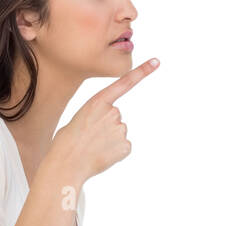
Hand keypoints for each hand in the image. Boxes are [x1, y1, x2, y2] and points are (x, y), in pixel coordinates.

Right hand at [54, 57, 158, 181]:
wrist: (67, 164)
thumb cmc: (68, 142)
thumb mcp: (80, 118)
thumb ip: (99, 116)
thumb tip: (116, 128)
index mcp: (97, 102)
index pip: (124, 83)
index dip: (142, 72)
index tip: (157, 61)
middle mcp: (113, 112)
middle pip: (116, 116)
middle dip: (105, 126)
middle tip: (90, 136)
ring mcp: (121, 129)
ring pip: (119, 132)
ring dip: (109, 139)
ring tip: (93, 146)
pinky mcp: (126, 145)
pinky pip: (123, 146)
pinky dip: (114, 151)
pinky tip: (101, 154)